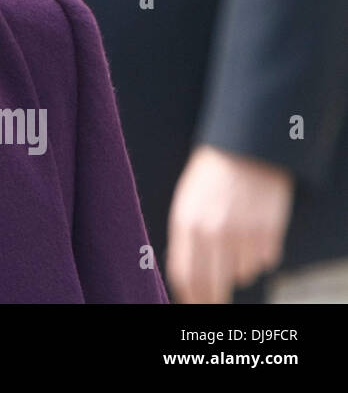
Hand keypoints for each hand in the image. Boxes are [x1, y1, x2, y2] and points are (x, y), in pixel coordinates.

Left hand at [165, 144, 294, 302]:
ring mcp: (243, 234)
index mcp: (186, 222)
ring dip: (238, 267)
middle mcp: (213, 232)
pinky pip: (264, 262)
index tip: (193, 303)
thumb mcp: (186, 203)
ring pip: (241, 275)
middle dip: (213, 299)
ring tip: (236, 239)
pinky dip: (260, 254)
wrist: (246, 149)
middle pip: (212, 285)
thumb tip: (184, 277)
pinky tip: (254, 232)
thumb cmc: (210, 177)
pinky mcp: (270, 233)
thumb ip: (184, 238)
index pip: (184, 275)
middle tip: (215, 303)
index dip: (189, 296)